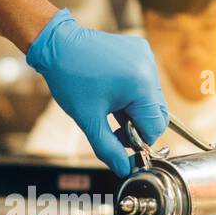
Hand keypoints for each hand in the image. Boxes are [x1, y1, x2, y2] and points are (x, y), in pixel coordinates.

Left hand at [26, 8, 167, 174]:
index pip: (155, 126)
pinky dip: (133, 92)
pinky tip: (112, 91)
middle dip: (137, 126)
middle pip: (157, 113)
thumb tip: (124, 169)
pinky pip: (145, 81)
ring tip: (109, 108)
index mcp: (140, 85)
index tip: (116, 140)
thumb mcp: (88, 120)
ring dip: (134, 109)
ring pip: (151, 98)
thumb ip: (108, 148)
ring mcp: (146, 57)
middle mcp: (149, 68)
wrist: (58, 44)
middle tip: (113, 128)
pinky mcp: (140, 50)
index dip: (138, 140)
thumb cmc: (70, 80)